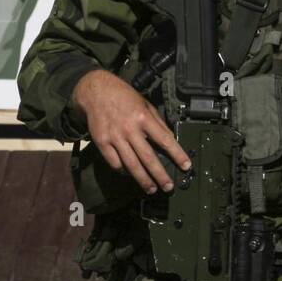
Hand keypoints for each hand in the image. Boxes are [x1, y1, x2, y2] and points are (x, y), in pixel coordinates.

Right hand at [73, 70, 191, 193]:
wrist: (95, 91)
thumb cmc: (124, 97)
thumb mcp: (146, 105)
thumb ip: (158, 122)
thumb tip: (170, 139)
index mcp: (143, 118)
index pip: (165, 140)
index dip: (177, 154)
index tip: (186, 165)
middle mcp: (129, 129)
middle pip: (148, 157)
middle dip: (160, 174)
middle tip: (168, 186)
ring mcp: (114, 137)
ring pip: (131, 164)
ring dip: (143, 179)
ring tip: (151, 188)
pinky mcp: (102, 142)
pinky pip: (114, 162)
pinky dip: (123, 171)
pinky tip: (130, 175)